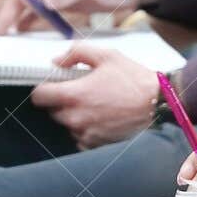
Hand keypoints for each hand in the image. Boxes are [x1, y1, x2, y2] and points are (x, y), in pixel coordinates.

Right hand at [0, 0, 162, 33]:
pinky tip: (24, 30)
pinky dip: (32, 19)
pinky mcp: (68, 1)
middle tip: (1, 30)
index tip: (18, 9)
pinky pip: (44, 9)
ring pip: (31, 0)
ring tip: (7, 33)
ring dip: (18, 14)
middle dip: (11, 7)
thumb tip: (46, 0)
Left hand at [29, 44, 158, 147]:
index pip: (39, 97)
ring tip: (96, 104)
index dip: (44, 89)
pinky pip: (79, 137)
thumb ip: (76, 53)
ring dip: (75, 115)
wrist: (157, 102)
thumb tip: (56, 61)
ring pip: (66, 124)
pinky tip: (101, 117)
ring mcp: (85, 133)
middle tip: (82, 91)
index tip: (53, 86)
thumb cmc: (133, 79)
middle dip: (62, 101)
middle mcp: (75, 117)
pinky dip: (86, 128)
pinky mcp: (95, 143)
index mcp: (74, 94)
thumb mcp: (106, 55)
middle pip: (52, 111)